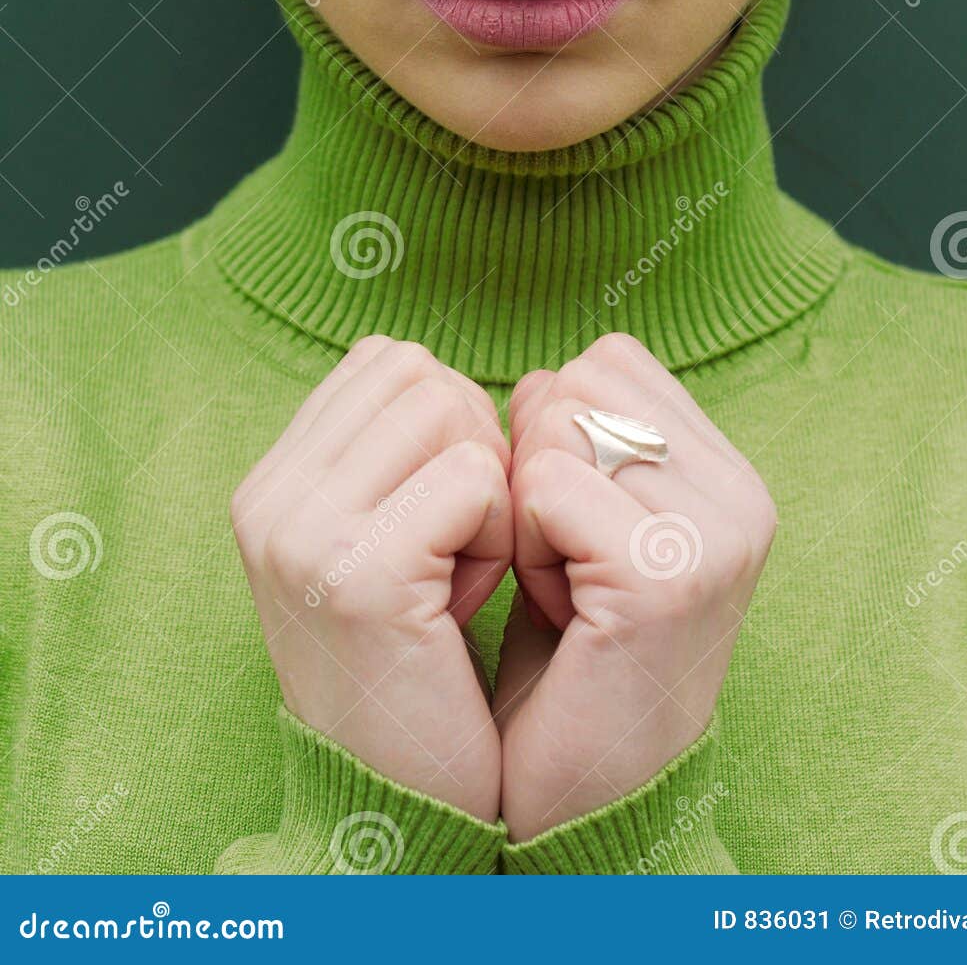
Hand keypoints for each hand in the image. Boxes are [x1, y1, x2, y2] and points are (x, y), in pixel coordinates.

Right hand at [229, 334, 511, 821]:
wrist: (400, 802)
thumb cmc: (415, 667)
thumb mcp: (372, 544)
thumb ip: (382, 454)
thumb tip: (431, 371)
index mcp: (271, 484)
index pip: (385, 360)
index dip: (447, 420)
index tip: (445, 510)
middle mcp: (270, 499)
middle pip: (419, 373)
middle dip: (470, 444)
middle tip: (461, 543)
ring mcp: (304, 534)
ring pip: (449, 410)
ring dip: (487, 486)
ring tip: (462, 570)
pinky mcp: (359, 574)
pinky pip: (475, 478)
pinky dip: (499, 532)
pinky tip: (468, 601)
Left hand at [493, 332, 776, 841]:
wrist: (578, 799)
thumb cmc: (568, 661)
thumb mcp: (587, 525)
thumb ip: (581, 438)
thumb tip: (538, 375)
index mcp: (731, 477)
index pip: (610, 360)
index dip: (554, 430)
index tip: (568, 527)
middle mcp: (742, 498)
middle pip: (578, 381)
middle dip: (536, 462)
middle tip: (562, 565)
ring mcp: (715, 535)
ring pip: (558, 422)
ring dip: (527, 505)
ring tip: (563, 588)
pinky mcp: (667, 575)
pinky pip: (545, 485)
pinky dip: (525, 544)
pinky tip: (559, 612)